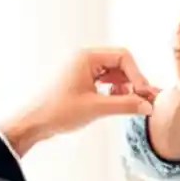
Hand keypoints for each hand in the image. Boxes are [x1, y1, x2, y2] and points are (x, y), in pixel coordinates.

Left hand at [0, 47, 159, 156]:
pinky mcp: (79, 81)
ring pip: (113, 73)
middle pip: (120, 64)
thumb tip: (147, 106)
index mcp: (86, 57)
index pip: (123, 57)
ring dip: (123, 88)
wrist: (32, 123)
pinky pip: (103, 81)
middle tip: (141, 100)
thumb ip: (125, 105)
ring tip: (127, 104)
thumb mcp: (96, 108)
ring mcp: (81, 69)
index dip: (137, 75)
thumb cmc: (57, 111)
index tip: (143, 93)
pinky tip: (114, 104)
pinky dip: (113, 91)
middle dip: (131, 82)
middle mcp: (84, 59)